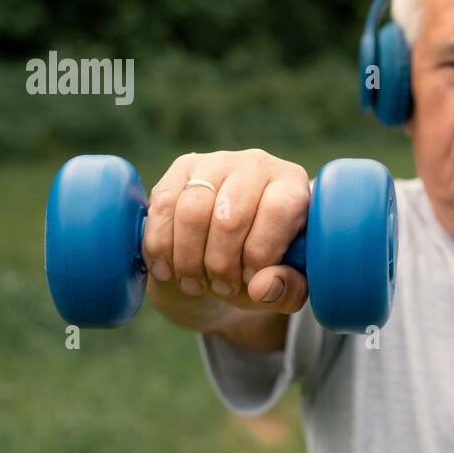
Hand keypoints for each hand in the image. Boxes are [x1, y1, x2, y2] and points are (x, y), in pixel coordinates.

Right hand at [142, 149, 309, 315]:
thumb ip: (288, 290)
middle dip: (221, 264)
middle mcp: (257, 164)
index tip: (252, 279)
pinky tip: (168, 270)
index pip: (278, 211)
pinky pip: (161, 207)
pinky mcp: (181, 168)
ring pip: (191, 212)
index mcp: (293, 185)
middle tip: (222, 287)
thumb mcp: (286, 284)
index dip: (260, 253)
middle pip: (230, 216)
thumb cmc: (264, 265)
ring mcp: (216, 162)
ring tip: (195, 283)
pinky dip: (160, 247)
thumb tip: (261, 287)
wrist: (228, 247)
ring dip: (188, 259)